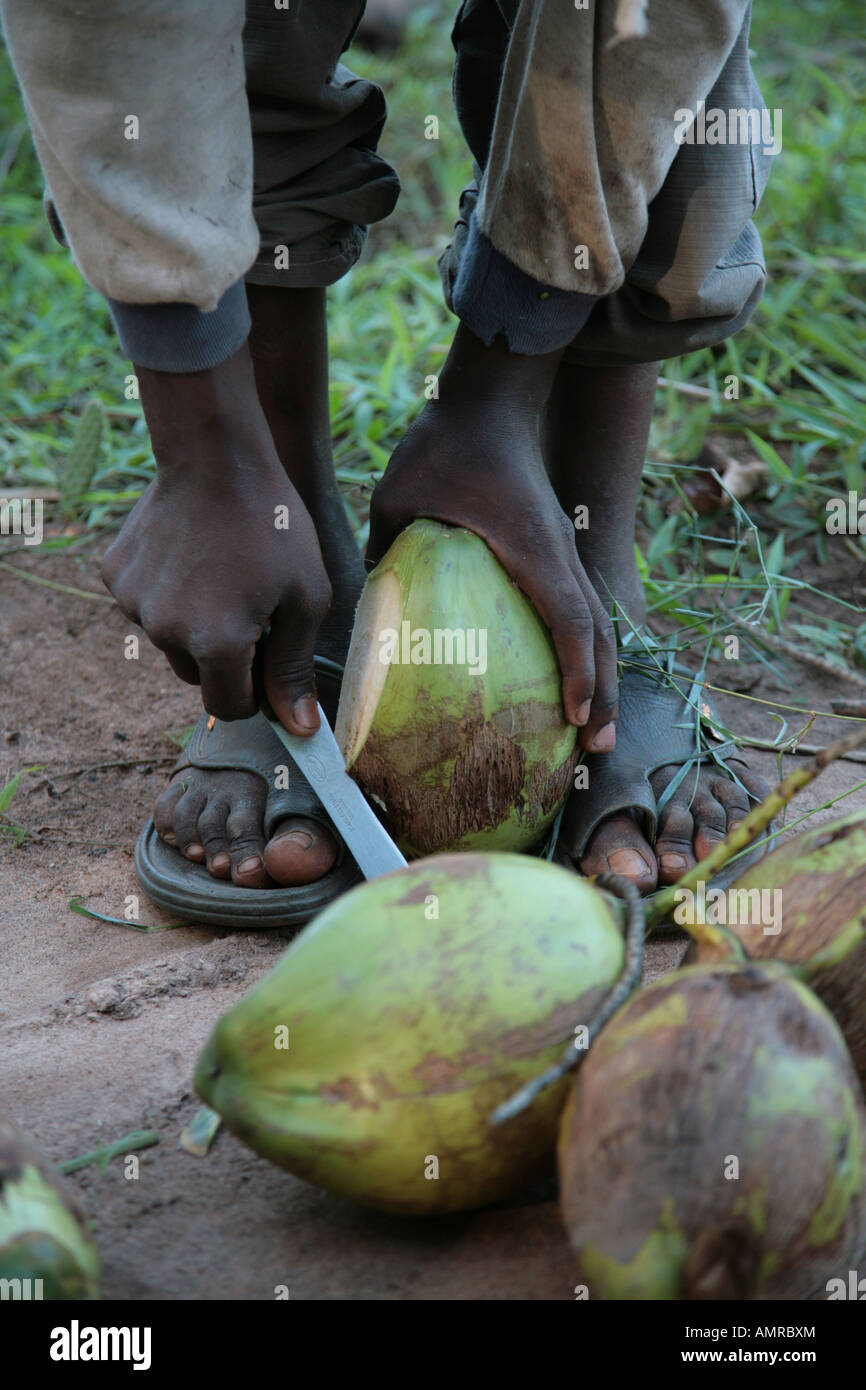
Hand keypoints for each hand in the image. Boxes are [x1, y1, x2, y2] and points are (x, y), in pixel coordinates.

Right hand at [101, 348, 331, 733]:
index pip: (231, 707)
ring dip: (196, 623)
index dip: (257, 692)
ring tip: (225, 573)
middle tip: (254, 608)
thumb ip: (295, 668)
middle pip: (198, 676)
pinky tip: (194, 555)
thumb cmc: (275, 525)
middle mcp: (166, 632)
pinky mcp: (116, 575)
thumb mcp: (305, 598)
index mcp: (216, 645)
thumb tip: (299, 729)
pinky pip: (147, 604)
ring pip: (171, 640)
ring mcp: (134, 603)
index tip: (271, 660)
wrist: (217, 454)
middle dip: (227, 657)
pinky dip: (169, 592)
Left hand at [367, 327, 617, 750]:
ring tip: (591, 728)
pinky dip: (583, 649)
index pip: (569, 616)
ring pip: (598, 623)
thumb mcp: (398, 494)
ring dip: (599, 675)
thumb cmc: (442, 443)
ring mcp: (564, 548)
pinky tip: (569, 681)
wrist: (491, 399)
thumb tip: (373, 602)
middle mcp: (560, 551)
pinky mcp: (557, 547)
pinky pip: (579, 606)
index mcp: (531, 544)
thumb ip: (386, 547)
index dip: (577, 671)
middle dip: (602, 691)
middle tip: (594, 747)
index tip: (575, 716)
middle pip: (599, 632)